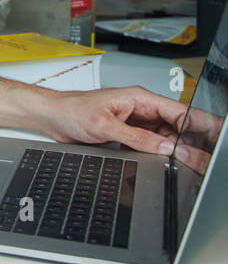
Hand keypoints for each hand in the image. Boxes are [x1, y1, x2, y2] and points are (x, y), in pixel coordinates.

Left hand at [40, 85, 222, 172]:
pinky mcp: (128, 134)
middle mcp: (140, 108)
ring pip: (166, 138)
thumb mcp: (105, 125)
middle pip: (176, 127)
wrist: (52, 117)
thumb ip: (137, 137)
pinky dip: (160, 154)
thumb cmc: (71, 110)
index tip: (215, 137)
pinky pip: (151, 144)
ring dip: (176, 150)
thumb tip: (165, 147)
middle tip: (203, 161)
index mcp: (138, 98)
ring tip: (190, 165)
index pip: (178, 112)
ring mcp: (135, 122)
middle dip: (191, 143)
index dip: (200, 125)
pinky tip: (167, 163)